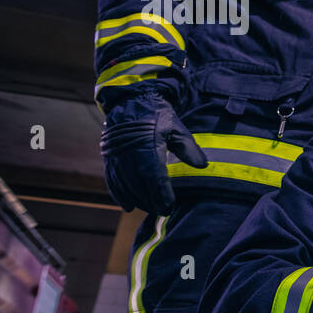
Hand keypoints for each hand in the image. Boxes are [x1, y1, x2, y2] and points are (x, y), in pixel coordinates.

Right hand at [99, 92, 207, 214]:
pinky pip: (112, 181)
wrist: (130, 101)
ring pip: (125, 186)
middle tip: (163, 211)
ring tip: (149, 209)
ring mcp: (117, 157)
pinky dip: (119, 195)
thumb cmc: (157, 115)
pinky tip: (128, 206)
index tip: (169, 207)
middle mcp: (130, 154)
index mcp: (148, 146)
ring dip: (137, 200)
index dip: (161, 195)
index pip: (155, 177)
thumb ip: (188, 148)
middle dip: (150, 201)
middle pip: (139, 186)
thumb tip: (203, 165)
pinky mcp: (109, 158)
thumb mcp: (176, 128)